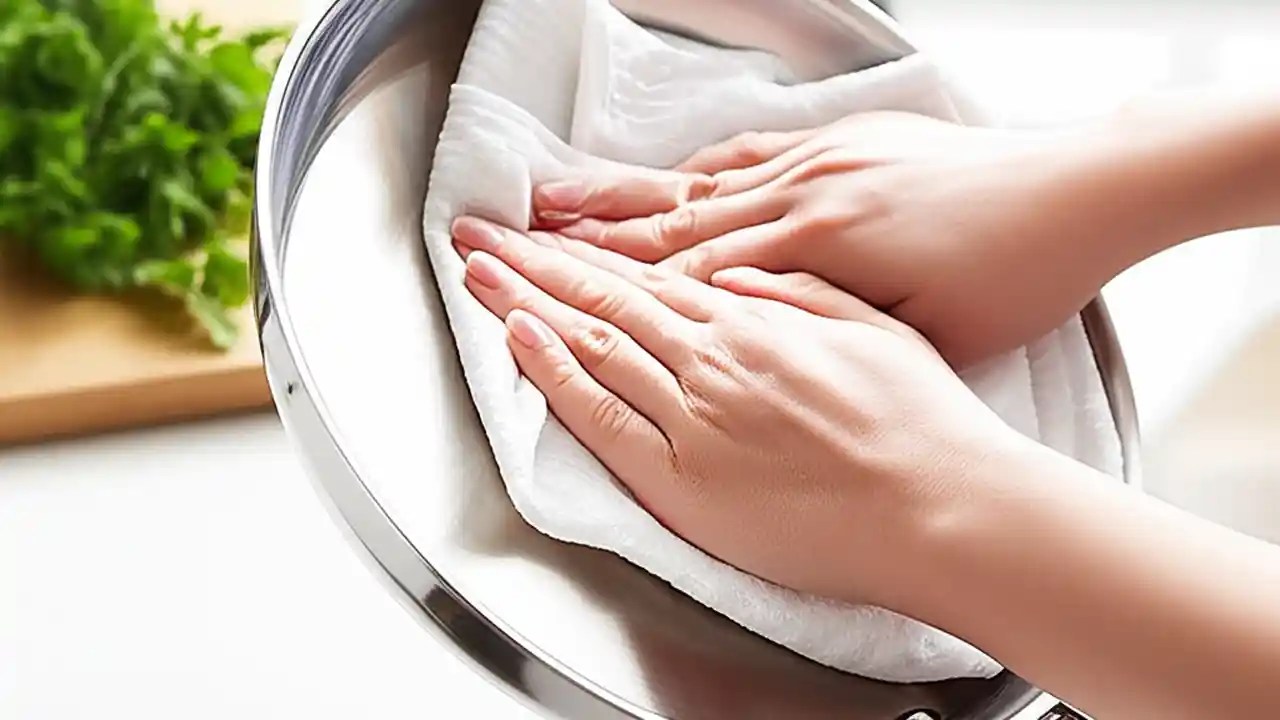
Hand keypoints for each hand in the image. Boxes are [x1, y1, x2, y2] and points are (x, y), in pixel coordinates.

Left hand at [450, 215, 1023, 608]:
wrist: (947, 506)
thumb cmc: (923, 424)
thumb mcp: (870, 328)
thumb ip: (799, 296)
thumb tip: (739, 277)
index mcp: (759, 319)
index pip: (651, 273)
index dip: (589, 250)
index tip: (546, 230)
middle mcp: (716, 356)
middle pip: (606, 296)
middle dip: (536, 261)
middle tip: (481, 233)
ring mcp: (696, 414)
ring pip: (593, 342)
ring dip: (527, 301)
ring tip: (477, 271)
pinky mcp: (686, 479)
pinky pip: (602, 417)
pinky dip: (554, 373)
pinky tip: (517, 338)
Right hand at [529, 112, 1129, 367]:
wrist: (1075, 194)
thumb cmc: (1011, 275)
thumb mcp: (921, 330)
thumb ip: (824, 328)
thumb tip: (749, 328)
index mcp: (818, 245)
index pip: (688, 273)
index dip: (611, 287)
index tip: (547, 290)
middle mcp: (805, 191)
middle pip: (672, 217)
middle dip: (585, 231)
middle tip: (513, 230)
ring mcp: (821, 158)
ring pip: (700, 180)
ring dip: (625, 193)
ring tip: (558, 196)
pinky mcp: (845, 140)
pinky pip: (749, 153)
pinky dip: (699, 167)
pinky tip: (668, 171)